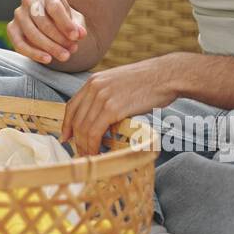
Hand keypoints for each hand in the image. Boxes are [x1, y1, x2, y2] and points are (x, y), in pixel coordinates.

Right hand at [8, 0, 87, 63]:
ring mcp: (18, 14)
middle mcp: (29, 0)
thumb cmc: (64, 21)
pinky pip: (19, 43)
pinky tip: (47, 59)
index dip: (65, 23)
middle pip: (42, 21)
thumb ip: (78, 26)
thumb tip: (80, 33)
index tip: (76, 37)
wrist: (52, 25)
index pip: (54, 7)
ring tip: (64, 56)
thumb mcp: (75, 20)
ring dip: (49, 47)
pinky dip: (34, 53)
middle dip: (58, 38)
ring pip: (31, 33)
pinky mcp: (12, 29)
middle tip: (72, 50)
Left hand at [61, 54, 180, 156]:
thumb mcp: (119, 83)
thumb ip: (106, 97)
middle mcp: (94, 87)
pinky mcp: (112, 108)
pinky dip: (93, 145)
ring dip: (84, 146)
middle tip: (80, 154)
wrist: (166, 76)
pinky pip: (94, 132)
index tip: (66, 138)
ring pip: (83, 128)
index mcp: (94, 81)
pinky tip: (98, 153)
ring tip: (89, 157)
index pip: (71, 106)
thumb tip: (101, 118)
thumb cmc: (149, 82)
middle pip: (75, 119)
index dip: (67, 124)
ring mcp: (102, 97)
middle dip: (76, 140)